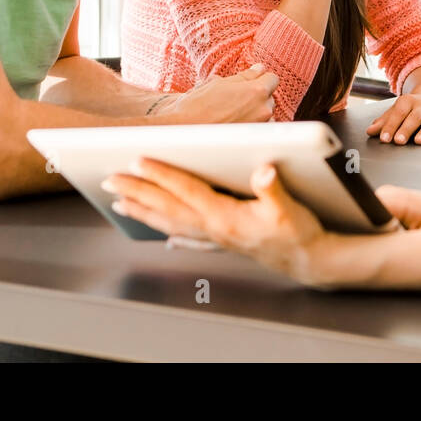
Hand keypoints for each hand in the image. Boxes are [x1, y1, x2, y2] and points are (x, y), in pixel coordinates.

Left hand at [102, 159, 330, 283]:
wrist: (311, 261)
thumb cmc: (300, 232)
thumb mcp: (289, 208)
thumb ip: (272, 189)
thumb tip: (262, 171)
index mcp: (224, 216)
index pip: (185, 190)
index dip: (161, 174)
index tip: (138, 160)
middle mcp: (214, 228)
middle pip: (168, 207)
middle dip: (137, 192)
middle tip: (109, 180)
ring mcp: (216, 238)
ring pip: (170, 223)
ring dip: (144, 211)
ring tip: (120, 202)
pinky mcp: (224, 243)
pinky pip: (188, 238)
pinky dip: (172, 234)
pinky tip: (162, 236)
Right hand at [164, 64, 278, 122]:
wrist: (182, 129)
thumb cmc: (198, 104)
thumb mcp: (220, 82)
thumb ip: (245, 76)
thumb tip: (259, 68)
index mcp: (257, 91)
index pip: (272, 78)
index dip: (260, 78)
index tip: (249, 81)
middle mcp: (263, 110)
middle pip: (270, 97)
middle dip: (257, 95)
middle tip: (235, 98)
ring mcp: (259, 127)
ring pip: (265, 113)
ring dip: (255, 111)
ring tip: (232, 113)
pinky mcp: (253, 140)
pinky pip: (259, 128)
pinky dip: (251, 125)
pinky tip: (234, 124)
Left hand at [366, 91, 420, 144]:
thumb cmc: (410, 108)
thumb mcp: (397, 111)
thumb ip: (384, 121)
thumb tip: (369, 131)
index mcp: (407, 101)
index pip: (398, 113)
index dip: (390, 126)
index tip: (384, 138)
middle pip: (414, 117)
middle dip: (406, 129)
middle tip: (398, 141)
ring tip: (419, 141)